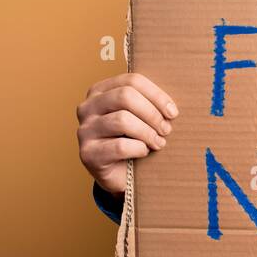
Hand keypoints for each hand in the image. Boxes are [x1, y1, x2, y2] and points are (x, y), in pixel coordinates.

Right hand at [76, 73, 178, 196]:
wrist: (119, 174)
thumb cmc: (132, 139)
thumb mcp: (139, 116)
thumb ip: (148, 103)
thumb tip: (172, 105)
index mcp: (100, 91)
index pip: (131, 81)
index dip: (156, 95)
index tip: (172, 112)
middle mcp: (87, 107)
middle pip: (125, 96)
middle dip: (152, 113)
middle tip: (166, 129)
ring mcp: (85, 130)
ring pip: (122, 120)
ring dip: (148, 133)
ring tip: (158, 142)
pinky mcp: (88, 153)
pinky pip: (120, 146)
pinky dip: (139, 149)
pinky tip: (144, 153)